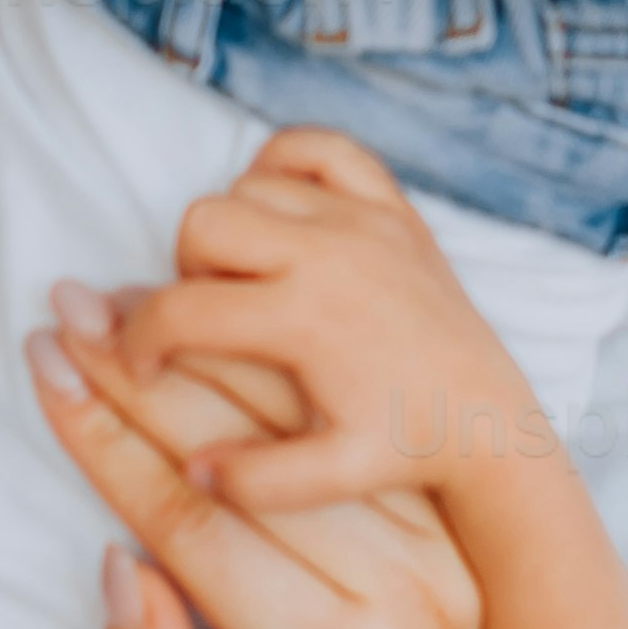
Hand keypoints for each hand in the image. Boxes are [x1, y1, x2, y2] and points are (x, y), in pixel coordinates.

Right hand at [26, 299, 483, 628]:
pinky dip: (274, 346)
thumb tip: (118, 568)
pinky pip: (345, 399)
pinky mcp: (454, 493)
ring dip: (201, 338)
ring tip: (122, 296)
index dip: (104, 442)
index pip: (188, 523)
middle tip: (67, 312)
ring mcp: (442, 530)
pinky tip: (218, 299)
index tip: (46, 375)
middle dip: (135, 372)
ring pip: (297, 404)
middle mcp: (402, 583)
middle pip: (238, 448)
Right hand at [74, 129, 563, 520]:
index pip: (179, 308)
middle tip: (208, 322)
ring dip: (231, 230)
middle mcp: (329, 252)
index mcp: (304, 318)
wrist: (490, 421)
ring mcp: (364, 218)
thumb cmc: (408, 448)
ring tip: (249, 284)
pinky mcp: (392, 205)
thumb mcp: (332, 477)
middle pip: (201, 222)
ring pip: (249, 185)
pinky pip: (318, 147)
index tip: (140, 366)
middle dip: (183, 275)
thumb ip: (256, 481)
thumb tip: (190, 468)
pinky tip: (285, 221)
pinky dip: (285, 166)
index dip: (137, 340)